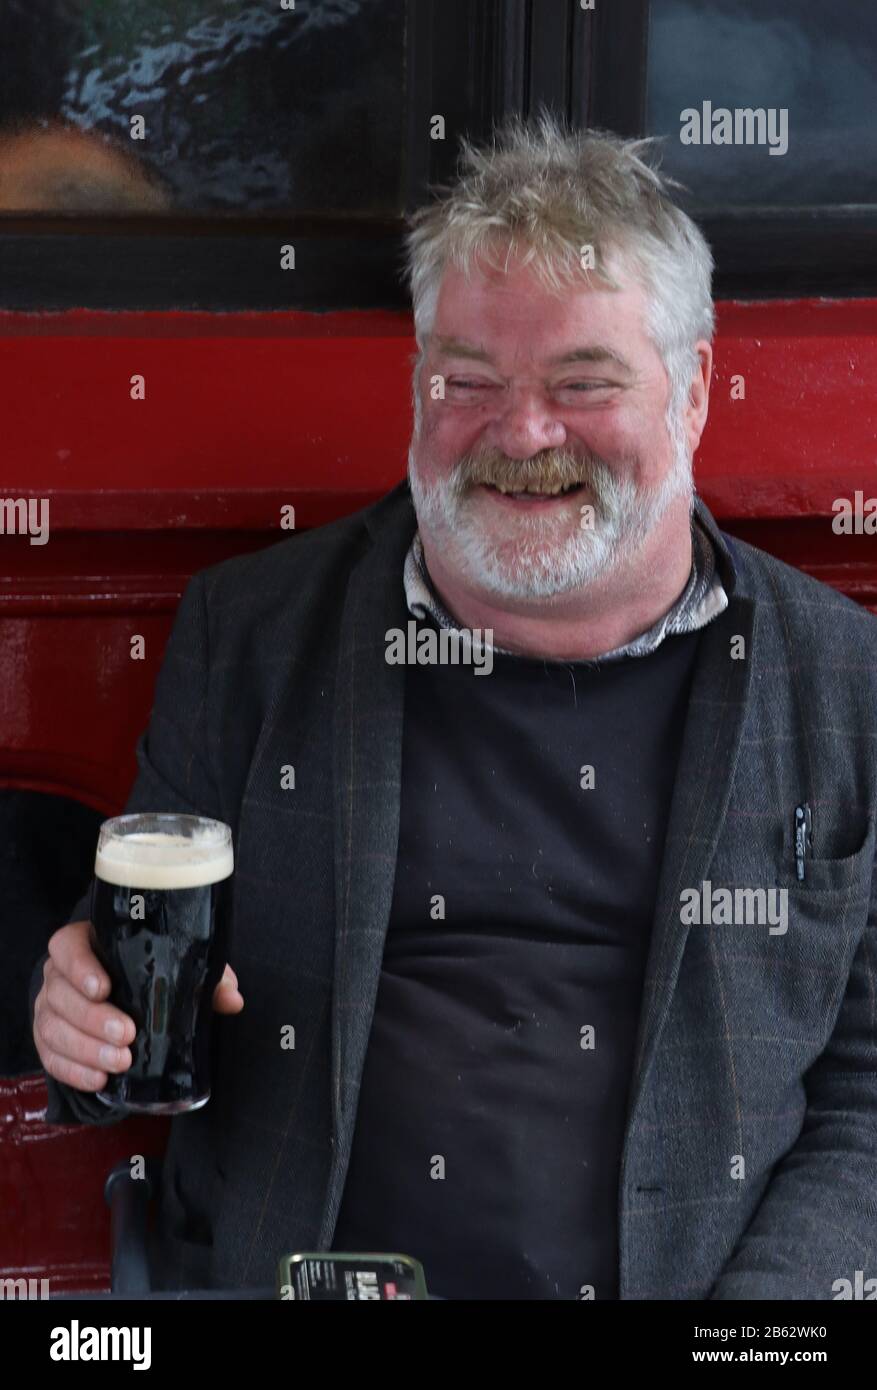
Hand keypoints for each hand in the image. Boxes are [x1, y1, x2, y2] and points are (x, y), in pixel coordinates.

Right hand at [33, 919, 243, 1092]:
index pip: (67, 947)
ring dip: (85, 1049)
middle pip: (60, 993)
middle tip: (127, 1035)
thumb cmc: (149, 976)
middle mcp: (60, 976)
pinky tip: (99, 1079)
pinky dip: (74, 1071)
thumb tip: (232, 1000)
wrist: (120, 1001)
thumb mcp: (176, 969)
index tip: (104, 987)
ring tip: (119, 1062)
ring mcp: (49, 1010)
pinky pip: (51, 1058)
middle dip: (92, 1018)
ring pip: (53, 1028)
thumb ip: (204, 978)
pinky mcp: (48, 1042)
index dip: (79, 966)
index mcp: (86, 945)